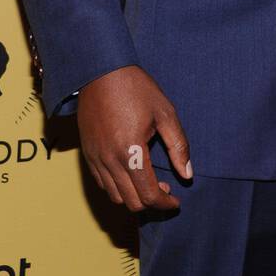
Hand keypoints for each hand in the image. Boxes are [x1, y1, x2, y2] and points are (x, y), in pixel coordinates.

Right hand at [77, 64, 190, 213]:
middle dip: (152, 203)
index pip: (148, 194)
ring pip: (115, 197)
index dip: (165, 204)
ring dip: (134, 197)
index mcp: (131, 151)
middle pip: (132, 202)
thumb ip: (178, 146)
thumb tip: (188, 174)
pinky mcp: (87, 154)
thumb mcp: (165, 114)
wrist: (100, 72)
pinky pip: (101, 184)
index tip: (176, 201)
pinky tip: (131, 174)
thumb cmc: (136, 89)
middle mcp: (110, 160)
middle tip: (165, 190)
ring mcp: (96, 158)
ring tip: (148, 182)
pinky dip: (118, 188)